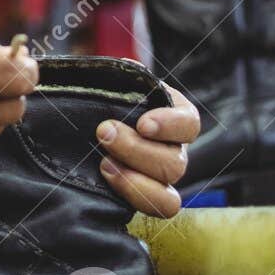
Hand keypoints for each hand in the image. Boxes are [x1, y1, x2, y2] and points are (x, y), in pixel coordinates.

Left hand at [96, 85, 198, 217]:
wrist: (85, 123)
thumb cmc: (103, 97)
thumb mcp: (110, 81)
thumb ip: (118, 74)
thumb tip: (127, 66)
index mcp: (175, 115)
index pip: (189, 123)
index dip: (170, 125)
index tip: (143, 123)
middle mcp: (175, 148)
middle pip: (175, 163)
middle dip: (137, 150)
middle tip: (104, 132)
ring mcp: (163, 176)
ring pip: (169, 191)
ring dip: (134, 178)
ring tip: (103, 161)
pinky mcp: (146, 195)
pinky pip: (159, 208)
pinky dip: (135, 195)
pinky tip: (107, 176)